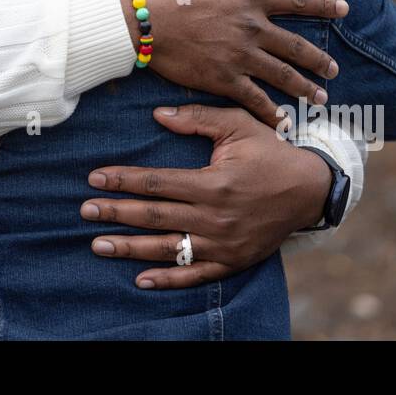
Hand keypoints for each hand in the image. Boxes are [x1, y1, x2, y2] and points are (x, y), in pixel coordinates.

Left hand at [81, 104, 330, 288]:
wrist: (311, 190)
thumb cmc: (270, 151)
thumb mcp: (238, 125)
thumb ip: (197, 118)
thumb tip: (157, 114)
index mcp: (214, 182)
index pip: (157, 183)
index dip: (124, 180)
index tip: (94, 178)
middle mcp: (215, 217)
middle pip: (155, 216)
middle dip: (116, 213)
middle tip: (85, 210)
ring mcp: (224, 244)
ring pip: (169, 248)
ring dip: (131, 248)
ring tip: (99, 245)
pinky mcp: (233, 261)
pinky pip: (196, 275)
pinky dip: (168, 279)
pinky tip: (141, 280)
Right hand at [120, 0, 347, 125]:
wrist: (135, 17)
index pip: (297, 0)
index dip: (324, 4)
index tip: (344, 9)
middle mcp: (251, 27)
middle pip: (296, 45)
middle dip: (318, 59)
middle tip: (333, 69)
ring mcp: (238, 56)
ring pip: (282, 75)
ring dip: (304, 87)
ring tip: (320, 98)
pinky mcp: (221, 79)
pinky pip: (254, 99)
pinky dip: (270, 112)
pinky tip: (282, 122)